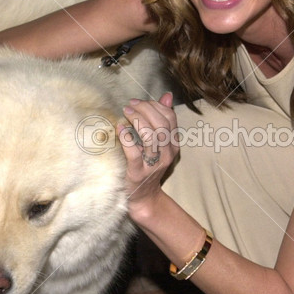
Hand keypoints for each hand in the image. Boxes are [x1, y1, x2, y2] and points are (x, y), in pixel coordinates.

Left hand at [120, 92, 176, 211]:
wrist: (144, 197)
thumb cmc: (148, 166)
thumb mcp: (158, 143)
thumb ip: (162, 120)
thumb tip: (167, 96)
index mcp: (173, 145)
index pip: (170, 118)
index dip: (155, 105)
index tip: (138, 102)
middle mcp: (167, 154)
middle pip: (161, 125)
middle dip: (145, 110)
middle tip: (130, 106)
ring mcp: (153, 164)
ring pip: (151, 137)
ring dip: (138, 120)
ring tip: (126, 113)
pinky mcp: (138, 172)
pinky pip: (134, 152)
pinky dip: (126, 138)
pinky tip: (120, 128)